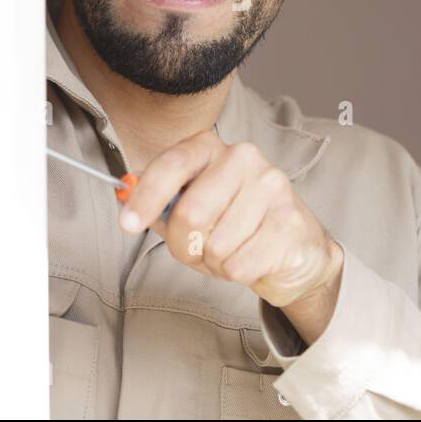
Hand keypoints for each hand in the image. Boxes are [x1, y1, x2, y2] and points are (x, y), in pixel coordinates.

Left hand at [120, 131, 343, 312]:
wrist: (295, 248)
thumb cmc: (235, 225)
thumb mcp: (191, 209)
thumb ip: (160, 204)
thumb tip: (125, 196)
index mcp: (212, 148)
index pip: (172, 165)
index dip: (146, 197)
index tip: (128, 224)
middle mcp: (243, 158)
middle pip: (190, 213)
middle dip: (184, 245)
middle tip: (196, 250)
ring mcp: (271, 186)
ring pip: (215, 245)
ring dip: (214, 262)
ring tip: (231, 251)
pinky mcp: (288, 221)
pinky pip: (239, 265)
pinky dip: (236, 273)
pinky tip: (251, 258)